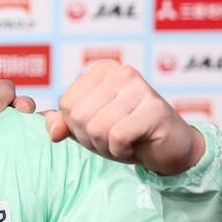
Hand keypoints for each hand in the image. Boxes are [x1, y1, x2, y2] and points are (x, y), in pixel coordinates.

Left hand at [42, 60, 205, 175]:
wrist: (170, 148)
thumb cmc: (128, 134)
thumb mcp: (90, 129)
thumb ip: (66, 124)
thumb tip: (51, 129)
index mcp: (102, 71)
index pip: (67, 104)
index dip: (76, 127)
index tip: (99, 130)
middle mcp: (122, 73)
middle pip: (80, 116)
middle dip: (91, 139)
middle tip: (112, 140)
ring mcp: (141, 88)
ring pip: (97, 128)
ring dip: (106, 147)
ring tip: (124, 143)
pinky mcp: (155, 108)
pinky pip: (117, 137)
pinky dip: (121, 151)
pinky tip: (134, 146)